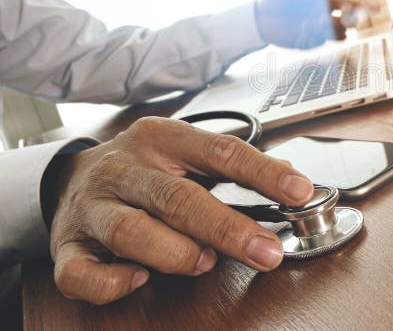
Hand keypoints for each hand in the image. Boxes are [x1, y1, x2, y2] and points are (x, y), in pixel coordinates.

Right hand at [48, 117, 313, 304]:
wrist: (71, 177)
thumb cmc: (144, 168)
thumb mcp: (187, 153)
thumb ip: (234, 166)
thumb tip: (291, 176)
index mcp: (161, 138)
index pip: (219, 151)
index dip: (262, 173)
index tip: (298, 192)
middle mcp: (124, 168)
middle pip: (177, 197)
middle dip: (228, 229)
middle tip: (266, 252)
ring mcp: (91, 207)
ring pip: (130, 231)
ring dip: (175, 254)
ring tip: (202, 261)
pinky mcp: (65, 247)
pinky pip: (82, 273)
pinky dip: (113, 283)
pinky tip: (139, 278)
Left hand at [255, 0, 375, 48]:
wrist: (259, 17)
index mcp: (324, 2)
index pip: (350, 5)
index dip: (364, 7)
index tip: (378, 8)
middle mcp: (324, 17)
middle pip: (350, 22)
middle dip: (352, 19)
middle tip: (345, 16)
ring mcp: (318, 32)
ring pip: (339, 34)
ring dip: (333, 28)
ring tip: (314, 21)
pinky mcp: (309, 43)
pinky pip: (321, 41)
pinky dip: (314, 34)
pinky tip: (300, 28)